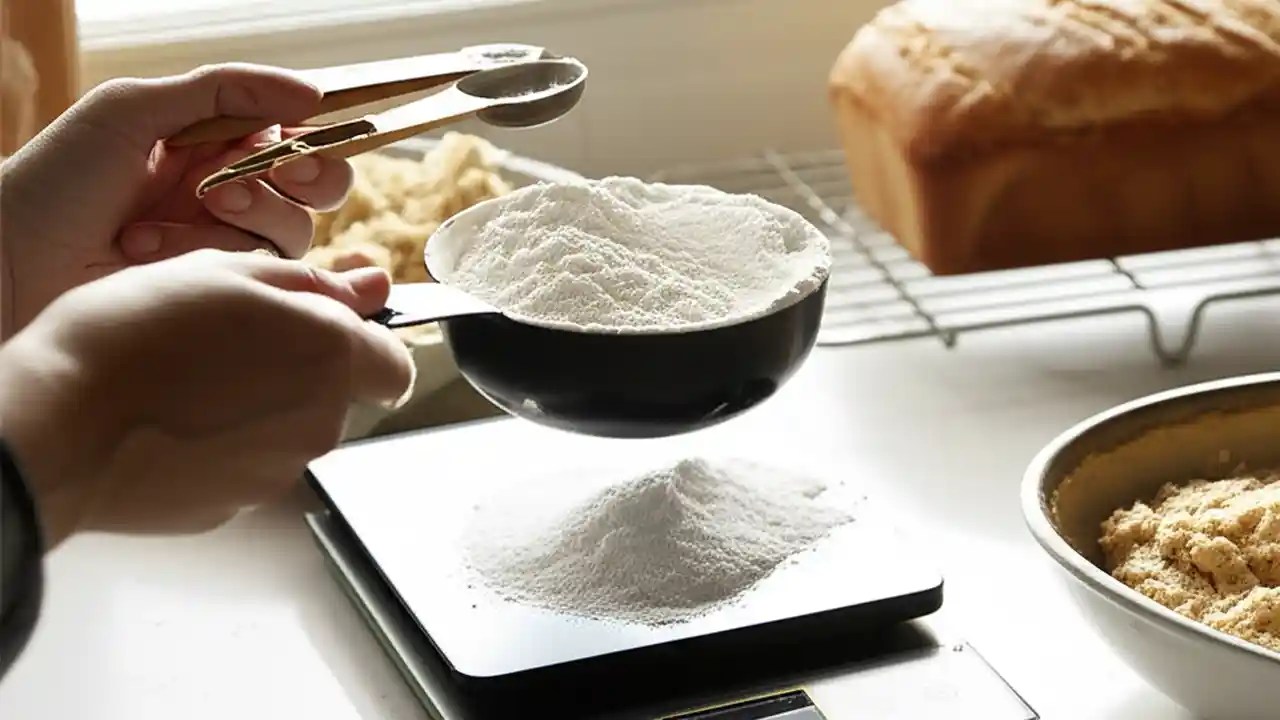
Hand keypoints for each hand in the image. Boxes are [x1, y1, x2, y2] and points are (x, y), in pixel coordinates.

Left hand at [0, 63, 354, 336]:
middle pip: (319, 188)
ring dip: (245, 214)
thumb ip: (225, 90)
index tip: (292, 142)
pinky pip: (256, 271)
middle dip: (304, 179)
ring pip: (294, 231)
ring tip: (185, 210)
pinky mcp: (217, 292)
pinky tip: (147, 248)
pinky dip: (205, 251)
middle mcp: (230, 193)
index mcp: (214, 144)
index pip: (297, 137)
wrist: (9, 261)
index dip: (310, 140)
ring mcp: (224, 246)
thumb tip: (315, 94)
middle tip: (264, 174)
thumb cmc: (56, 181)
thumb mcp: (134, 109)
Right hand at [0, 250, 413, 545]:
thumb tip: (372, 287)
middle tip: (229, 338)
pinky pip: (243, 465)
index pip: (395, 363)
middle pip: (337, 396)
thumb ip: (314, 284)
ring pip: (288, 430)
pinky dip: (219, 444)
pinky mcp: (231, 507)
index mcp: (329, 358)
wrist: (56, 423)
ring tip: (186, 378)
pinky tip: (169, 420)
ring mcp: (275, 472)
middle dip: (299, 368)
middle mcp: (317, 422)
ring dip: (255, 404)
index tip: (327, 328)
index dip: (367, 343)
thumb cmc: (132, 338)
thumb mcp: (226, 274)